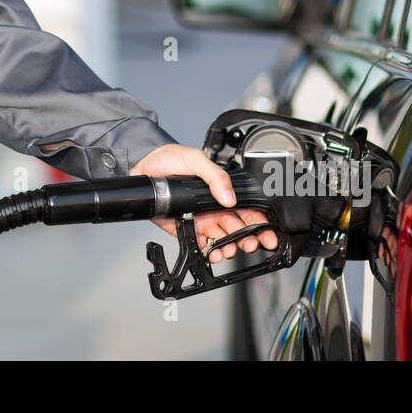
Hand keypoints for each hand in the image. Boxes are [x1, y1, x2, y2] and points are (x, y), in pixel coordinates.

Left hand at [129, 143, 278, 262]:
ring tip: (230, 250)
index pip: (248, 210)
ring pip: (223, 241)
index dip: (260, 223)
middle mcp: (215, 209)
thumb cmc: (171, 158)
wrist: (144, 166)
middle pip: (239, 229)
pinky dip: (210, 253)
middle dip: (249, 240)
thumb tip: (229, 197)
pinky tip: (214, 254)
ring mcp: (202, 220)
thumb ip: (216, 176)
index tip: (267, 233)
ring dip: (230, 248)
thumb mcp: (196, 159)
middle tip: (251, 244)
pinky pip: (201, 246)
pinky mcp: (186, 229)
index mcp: (222, 192)